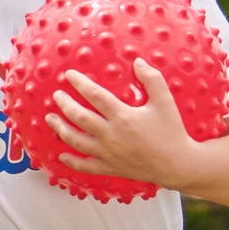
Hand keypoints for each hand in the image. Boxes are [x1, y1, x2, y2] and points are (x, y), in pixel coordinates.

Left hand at [51, 58, 197, 187]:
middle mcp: (111, 135)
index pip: (95, 96)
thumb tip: (137, 62)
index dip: (80, 84)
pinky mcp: (111, 167)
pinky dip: (72, 161)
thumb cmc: (172, 132)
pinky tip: (61, 155)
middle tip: (57, 95)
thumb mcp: (165, 101)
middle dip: (65, 104)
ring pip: (76, 141)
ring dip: (61, 129)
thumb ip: (152, 79)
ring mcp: (109, 153)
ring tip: (50, 119)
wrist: (178, 164)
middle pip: (80, 117)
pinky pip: (86, 166)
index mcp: (123, 116)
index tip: (69, 75)